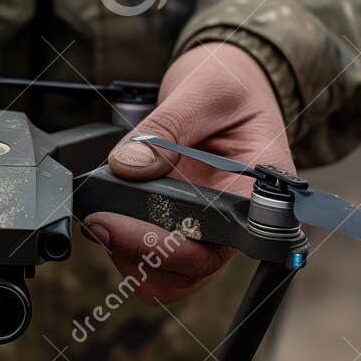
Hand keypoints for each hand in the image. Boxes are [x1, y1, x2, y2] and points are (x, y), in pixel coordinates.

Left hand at [84, 42, 294, 304]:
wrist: (228, 83)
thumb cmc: (231, 84)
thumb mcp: (204, 91)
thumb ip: (168, 127)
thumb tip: (128, 166)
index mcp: (262, 191)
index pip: (224, 241)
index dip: (172, 246)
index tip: (123, 224)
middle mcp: (241, 221)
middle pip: (194, 270)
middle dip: (140, 252)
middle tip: (99, 222)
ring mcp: (213, 230)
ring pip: (173, 277)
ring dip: (131, 257)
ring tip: (103, 219)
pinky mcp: (187, 230)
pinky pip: (159, 262)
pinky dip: (129, 250)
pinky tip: (112, 219)